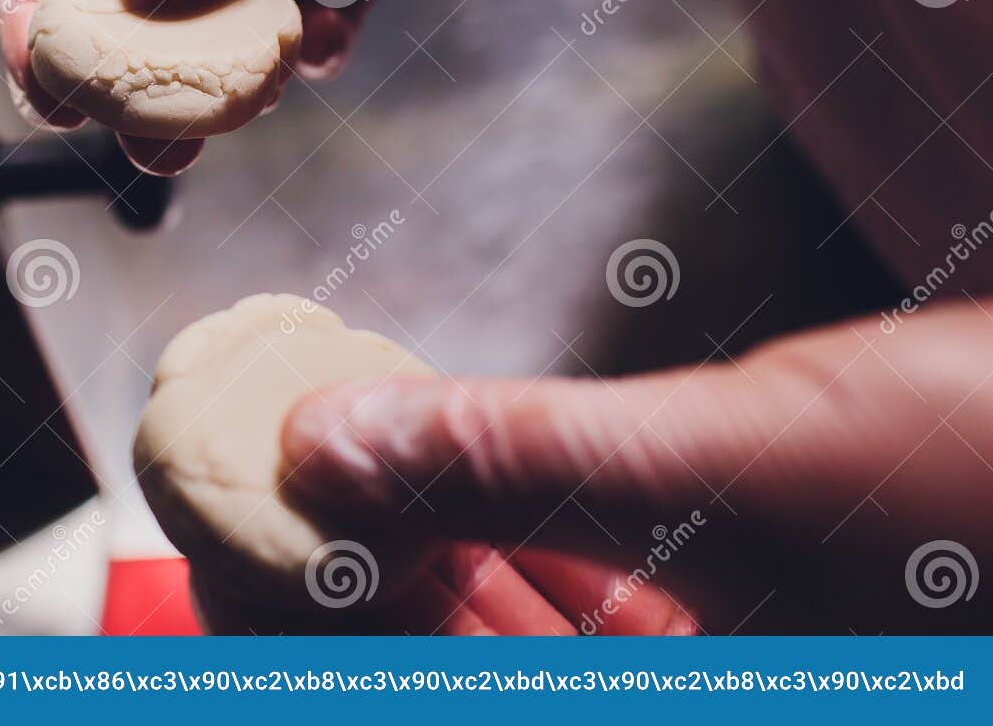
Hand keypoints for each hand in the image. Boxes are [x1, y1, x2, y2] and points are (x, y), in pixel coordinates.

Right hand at [0, 0, 610, 172]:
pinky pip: (327, 9)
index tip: (54, 92)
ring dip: (227, 80)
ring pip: (230, 25)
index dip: (42, 18)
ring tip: (238, 105)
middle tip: (152, 130)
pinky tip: (319, 49)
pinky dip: (316, 45)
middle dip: (135, 76)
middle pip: (138, 4)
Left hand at [271, 302, 992, 632]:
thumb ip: (521, 457)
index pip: (424, 686)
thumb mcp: (743, 459)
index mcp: (684, 691)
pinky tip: (472, 501)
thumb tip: (328, 446)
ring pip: (514, 642)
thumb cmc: (987, 474)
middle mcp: (692, 684)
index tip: (221, 557)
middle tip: (256, 501)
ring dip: (422, 574)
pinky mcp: (728, 632)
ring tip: (336, 483)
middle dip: (350, 597)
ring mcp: (712, 660)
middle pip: (453, 665)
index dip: (308, 637)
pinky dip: (516, 562)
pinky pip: (586, 615)